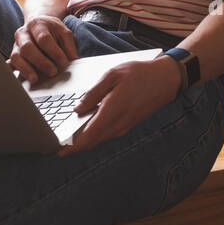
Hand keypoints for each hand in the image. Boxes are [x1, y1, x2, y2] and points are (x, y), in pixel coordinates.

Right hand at [6, 13, 77, 83]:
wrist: (38, 24)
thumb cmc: (52, 30)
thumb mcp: (63, 32)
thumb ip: (69, 45)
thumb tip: (73, 59)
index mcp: (37, 24)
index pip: (43, 39)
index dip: (54, 52)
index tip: (64, 62)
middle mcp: (23, 33)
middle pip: (27, 47)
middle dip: (40, 62)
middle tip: (53, 72)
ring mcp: (15, 44)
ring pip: (16, 57)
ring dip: (26, 69)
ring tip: (36, 79)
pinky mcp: (12, 55)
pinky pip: (10, 64)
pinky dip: (13, 72)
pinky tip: (20, 80)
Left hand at [57, 56, 181, 154]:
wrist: (165, 80)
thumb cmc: (139, 74)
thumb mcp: (113, 75)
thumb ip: (93, 93)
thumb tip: (78, 109)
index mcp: (112, 111)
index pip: (88, 137)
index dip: (72, 146)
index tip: (58, 150)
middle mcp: (118, 124)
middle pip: (91, 141)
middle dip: (74, 145)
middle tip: (58, 143)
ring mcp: (124, 126)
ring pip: (99, 138)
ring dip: (84, 139)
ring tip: (69, 134)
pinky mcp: (127, 125)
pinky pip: (107, 133)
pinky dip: (95, 133)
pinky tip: (87, 125)